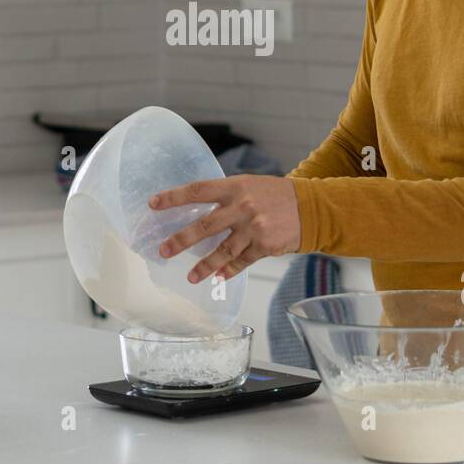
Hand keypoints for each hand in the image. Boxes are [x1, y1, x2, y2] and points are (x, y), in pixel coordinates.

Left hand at [150, 175, 300, 283]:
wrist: (310, 207)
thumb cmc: (276, 195)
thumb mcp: (249, 185)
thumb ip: (225, 197)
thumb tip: (198, 210)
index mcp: (235, 187)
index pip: (197, 191)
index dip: (173, 197)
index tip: (153, 204)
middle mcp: (242, 207)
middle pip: (204, 226)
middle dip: (181, 240)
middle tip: (164, 251)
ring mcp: (253, 228)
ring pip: (222, 251)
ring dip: (204, 266)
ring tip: (191, 277)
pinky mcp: (264, 246)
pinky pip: (241, 261)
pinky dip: (228, 271)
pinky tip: (219, 278)